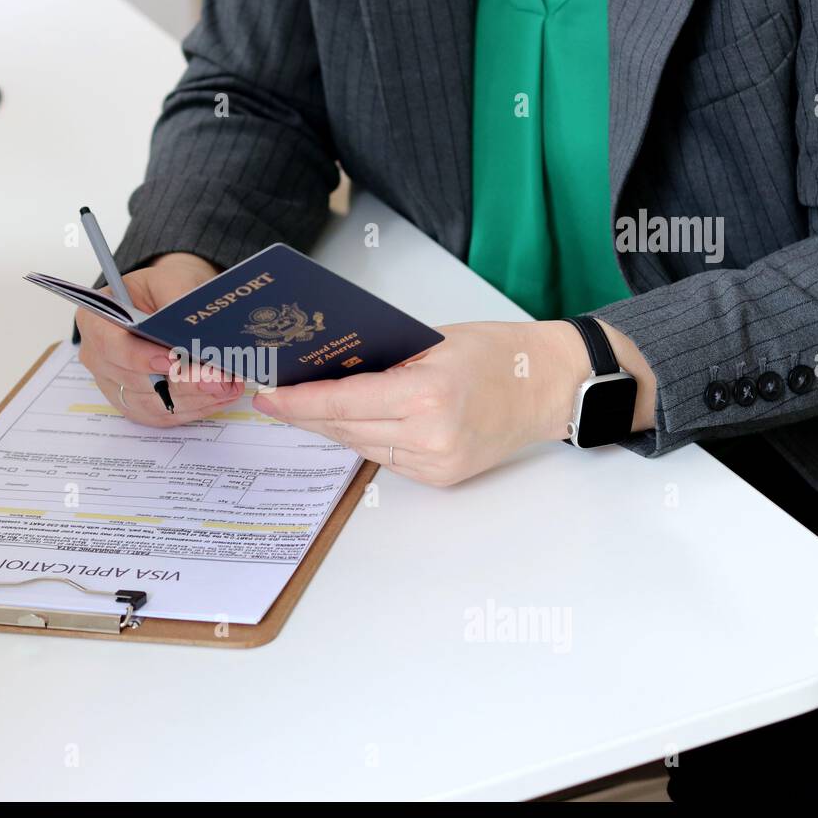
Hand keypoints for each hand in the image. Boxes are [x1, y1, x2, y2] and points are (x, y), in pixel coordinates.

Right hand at [76, 252, 245, 425]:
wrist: (167, 303)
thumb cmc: (161, 290)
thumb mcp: (167, 280)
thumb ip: (176, 300)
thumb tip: (194, 333)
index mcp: (96, 321)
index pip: (110, 345)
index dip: (139, 357)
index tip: (171, 360)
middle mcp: (99, 358)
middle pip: (134, 380)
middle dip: (180, 381)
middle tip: (216, 378)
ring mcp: (116, 386)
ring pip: (152, 403)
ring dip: (193, 398)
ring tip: (227, 386)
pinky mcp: (136, 405)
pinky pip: (164, 415)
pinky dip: (196, 407)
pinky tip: (220, 396)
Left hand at [251, 320, 654, 485]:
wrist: (550, 387)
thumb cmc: (497, 353)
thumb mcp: (433, 340)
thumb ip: (381, 357)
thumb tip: (325, 365)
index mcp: (427, 396)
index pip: (342, 402)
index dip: (297, 401)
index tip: (267, 394)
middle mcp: (430, 436)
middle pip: (344, 428)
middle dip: (304, 413)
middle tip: (272, 398)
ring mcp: (436, 463)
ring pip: (361, 445)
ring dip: (330, 427)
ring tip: (300, 407)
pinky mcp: (441, 477)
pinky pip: (386, 457)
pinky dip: (364, 438)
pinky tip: (347, 421)